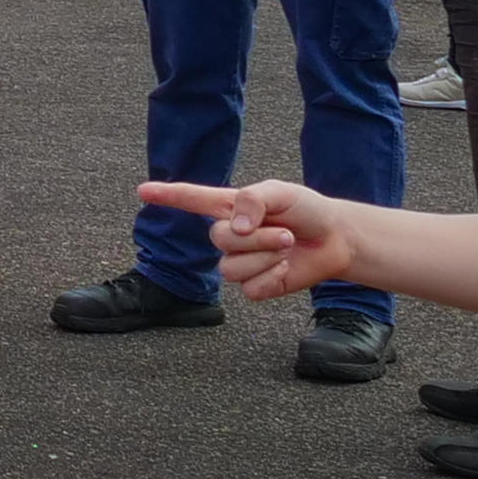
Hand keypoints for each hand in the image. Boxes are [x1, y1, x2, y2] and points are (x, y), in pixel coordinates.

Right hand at [141, 177, 352, 302]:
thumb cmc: (307, 210)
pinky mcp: (254, 284)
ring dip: (265, 256)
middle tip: (284, 231)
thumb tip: (234, 227)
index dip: (166, 196)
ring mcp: (239, 261)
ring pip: (230, 267)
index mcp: (229, 207)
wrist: (335, 240)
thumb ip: (252, 200)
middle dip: (256, 237)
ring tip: (286, 246)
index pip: (190, 200)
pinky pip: (248, 287)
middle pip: (218, 239)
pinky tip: (284, 268)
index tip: (142, 191)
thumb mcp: (281, 191)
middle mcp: (230, 235)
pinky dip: (271, 277)